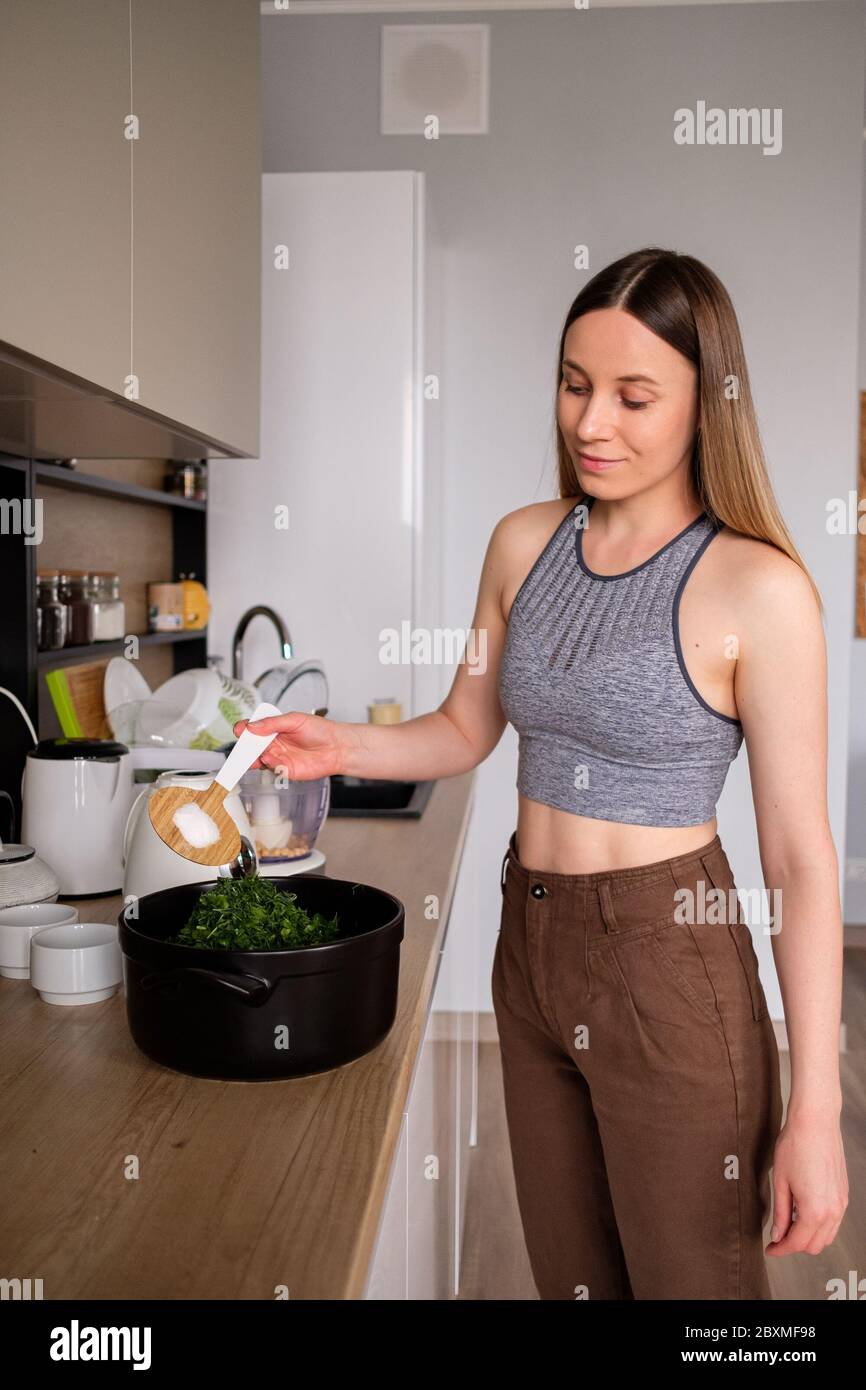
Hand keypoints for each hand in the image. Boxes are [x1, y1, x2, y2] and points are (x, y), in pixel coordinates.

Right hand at [232, 711, 344, 780]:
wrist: (337, 747)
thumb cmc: (319, 730)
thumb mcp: (294, 720)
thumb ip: (272, 723)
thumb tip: (252, 726)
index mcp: (274, 728)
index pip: (253, 728)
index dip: (244, 729)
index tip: (240, 730)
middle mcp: (274, 743)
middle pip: (252, 746)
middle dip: (245, 746)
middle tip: (243, 746)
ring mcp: (278, 757)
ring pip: (258, 759)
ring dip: (253, 758)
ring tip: (253, 754)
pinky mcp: (285, 770)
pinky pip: (271, 768)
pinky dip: (268, 764)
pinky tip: (270, 758)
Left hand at [766, 1109, 847, 1256]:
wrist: (815, 1122)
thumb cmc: (794, 1146)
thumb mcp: (780, 1182)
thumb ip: (781, 1213)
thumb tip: (778, 1235)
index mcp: (814, 1211)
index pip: (796, 1243)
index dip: (780, 1249)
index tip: (769, 1249)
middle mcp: (833, 1211)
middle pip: (814, 1245)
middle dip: (794, 1245)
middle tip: (777, 1236)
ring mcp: (841, 1203)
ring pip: (826, 1236)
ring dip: (808, 1236)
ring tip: (789, 1222)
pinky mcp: (844, 1194)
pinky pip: (834, 1222)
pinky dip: (819, 1225)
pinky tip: (803, 1211)